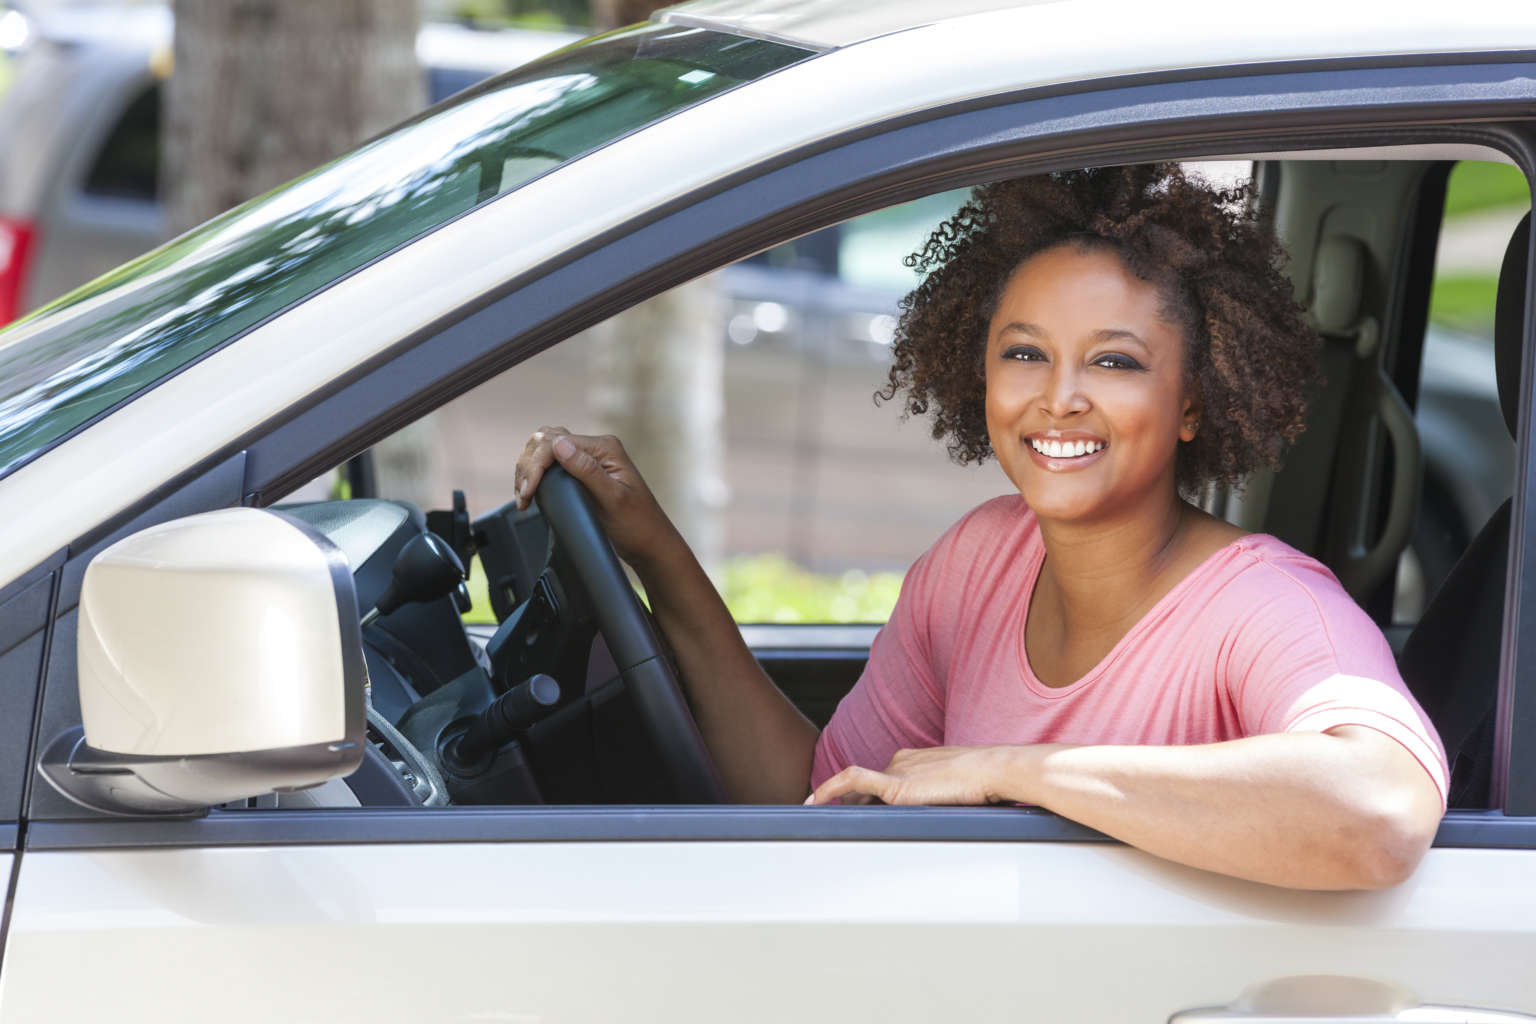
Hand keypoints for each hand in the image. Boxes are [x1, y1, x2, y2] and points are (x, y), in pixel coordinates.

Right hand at [512, 427, 676, 568]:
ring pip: (545, 451)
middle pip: (546, 441)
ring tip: (524, 497)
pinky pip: (552, 465)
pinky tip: (531, 492)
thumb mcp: (613, 499)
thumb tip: (560, 445)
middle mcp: (597, 448)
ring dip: (528, 470)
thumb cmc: (637, 524)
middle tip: (523, 495)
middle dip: (529, 466)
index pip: (555, 442)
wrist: (649, 545)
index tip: (527, 491)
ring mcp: (589, 460)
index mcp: (605, 448)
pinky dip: (536, 475)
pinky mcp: (584, 474)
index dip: (536, 465)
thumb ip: (587, 471)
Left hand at [804, 746, 1028, 805]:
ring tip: (819, 819)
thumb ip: (939, 798)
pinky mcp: (896, 784)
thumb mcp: (956, 789)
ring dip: (840, 807)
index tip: (852, 811)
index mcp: (914, 760)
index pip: (880, 782)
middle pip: (867, 791)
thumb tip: (938, 817)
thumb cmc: (984, 782)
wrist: (994, 770)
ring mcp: (897, 770)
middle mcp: (900, 761)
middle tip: (831, 824)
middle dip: (851, 808)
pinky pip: (852, 781)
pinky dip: (829, 789)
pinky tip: (813, 802)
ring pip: (859, 792)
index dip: (864, 799)